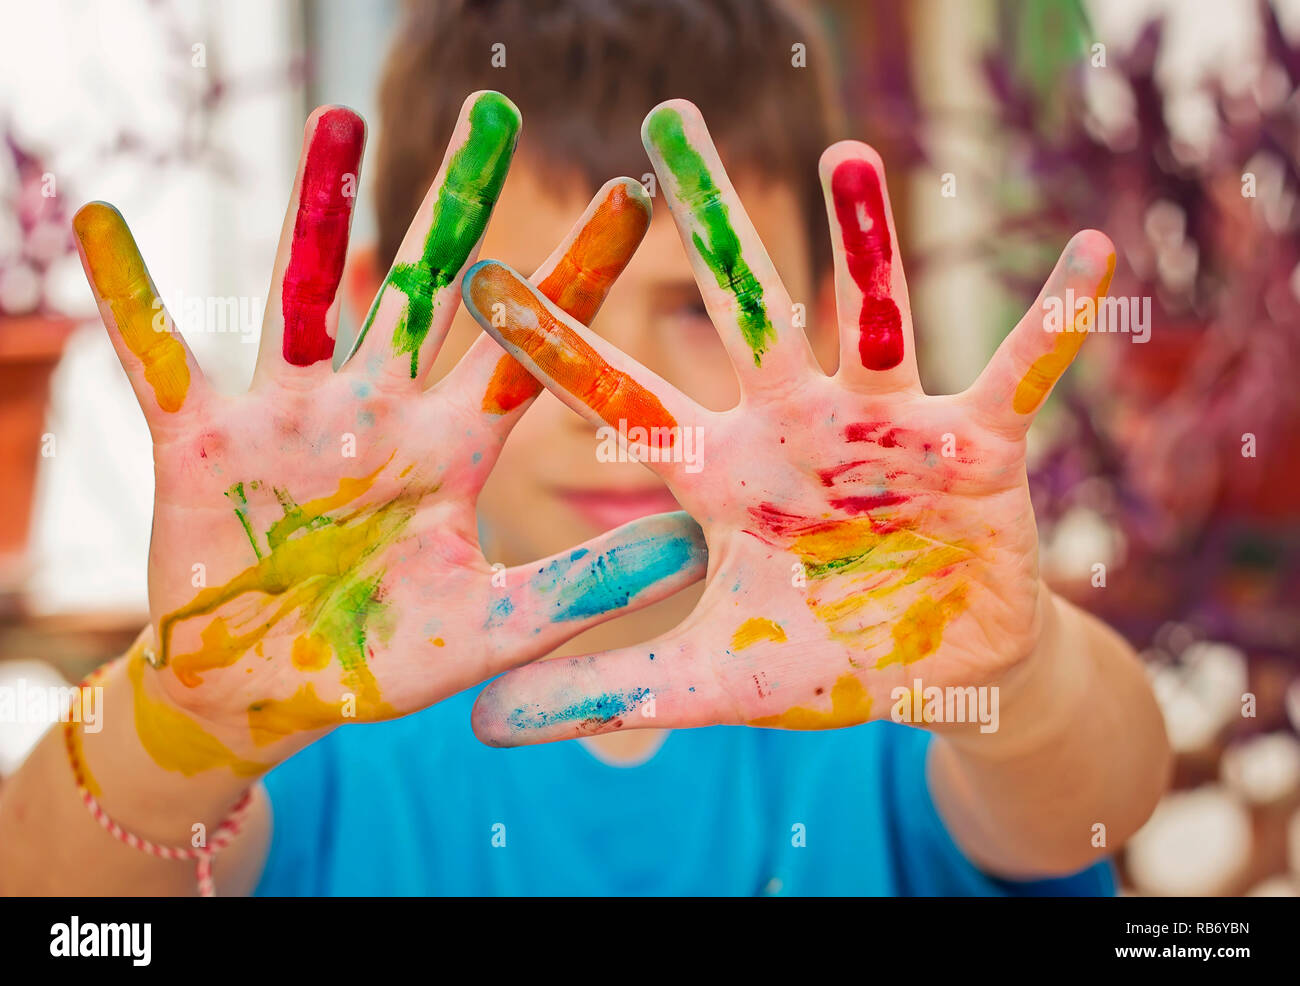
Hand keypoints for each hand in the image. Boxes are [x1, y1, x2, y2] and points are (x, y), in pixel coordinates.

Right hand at [72, 93, 704, 772]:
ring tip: (338, 119)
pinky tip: (106, 220)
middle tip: (493, 110)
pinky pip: (164, 358)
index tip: (629, 197)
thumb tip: (699, 550)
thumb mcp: (494, 627)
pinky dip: (134, 298)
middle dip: (458, 203)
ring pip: (311, 295)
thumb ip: (585, 587)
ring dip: (321, 210)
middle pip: (427, 289)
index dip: (574, 277)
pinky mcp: (205, 438)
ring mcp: (293, 416)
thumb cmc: (385, 662)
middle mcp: (380, 412)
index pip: (523, 350)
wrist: (270, 693)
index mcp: (453, 451)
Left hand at [462, 99, 1115, 744]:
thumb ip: (605, 689)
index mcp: (727, 473)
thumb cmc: (820, 659)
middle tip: (668, 118)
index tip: (485, 280)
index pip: (630, 400)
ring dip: (865, 241)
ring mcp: (888, 427)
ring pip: (874, 316)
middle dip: (710, 220)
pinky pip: (1020, 373)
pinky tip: (1093, 255)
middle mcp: (799, 427)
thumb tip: (481, 728)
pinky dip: (1055, 323)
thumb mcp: (709, 679)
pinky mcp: (978, 446)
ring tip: (846, 155)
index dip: (559, 347)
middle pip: (747, 310)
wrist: (936, 672)